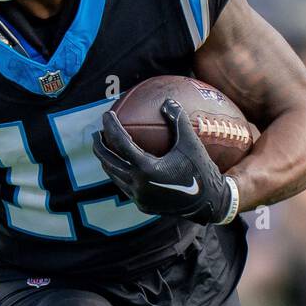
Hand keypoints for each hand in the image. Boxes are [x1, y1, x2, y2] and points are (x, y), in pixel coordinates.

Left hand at [92, 98, 236, 224]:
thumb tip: (167, 100)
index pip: (121, 143)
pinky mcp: (142, 205)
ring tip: (105, 148)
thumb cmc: (201, 169)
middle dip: (99, 146)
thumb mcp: (191, 142)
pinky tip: (120, 165)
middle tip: (96, 133)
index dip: (111, 127)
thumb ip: (177, 120)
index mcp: (147, 169)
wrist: (209, 203)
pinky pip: (124, 186)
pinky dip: (119, 173)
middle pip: (109, 162)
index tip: (106, 115)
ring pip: (114, 176)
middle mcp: (138, 185)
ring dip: (107, 161)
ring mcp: (139, 197)